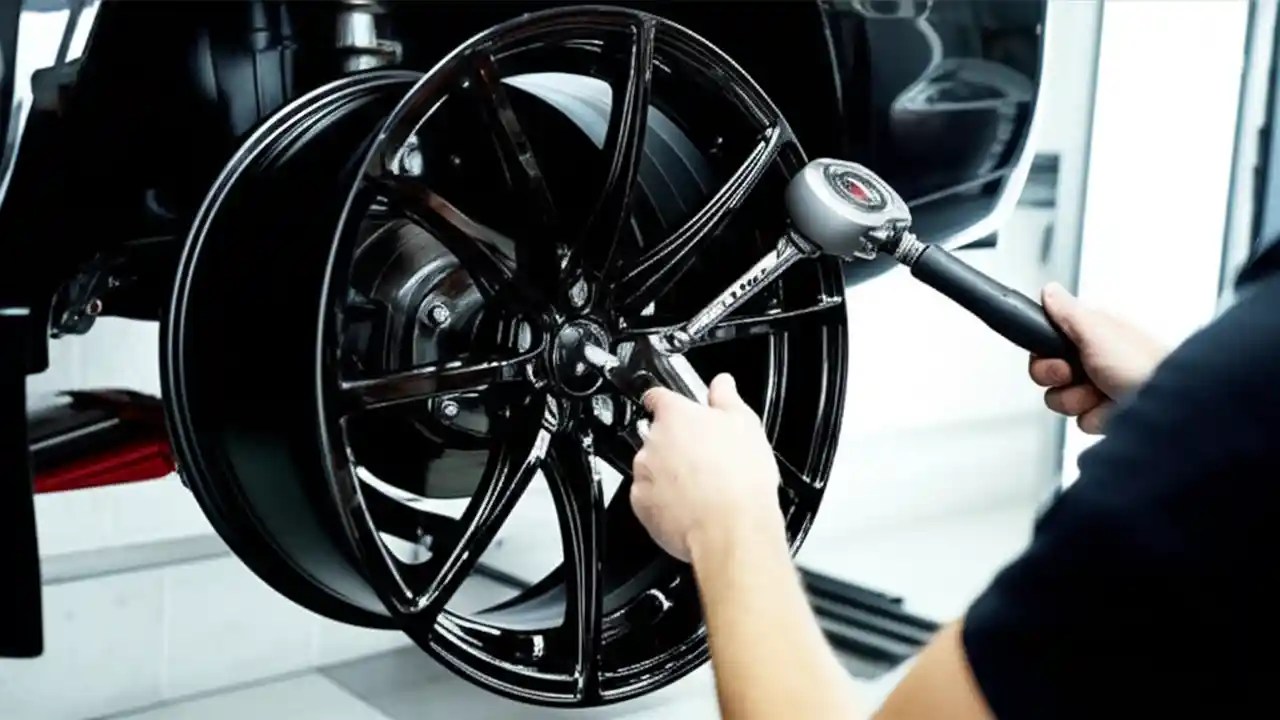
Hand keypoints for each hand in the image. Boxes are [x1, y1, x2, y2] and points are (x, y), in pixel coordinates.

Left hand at [631, 374, 785, 562]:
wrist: (731, 528)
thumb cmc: (740, 479)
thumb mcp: (745, 425)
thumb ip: (726, 398)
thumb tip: (722, 383)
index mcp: (675, 416)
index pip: (657, 396)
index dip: (667, 401)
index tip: (675, 407)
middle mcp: (653, 441)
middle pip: (657, 435)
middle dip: (676, 444)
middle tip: (706, 458)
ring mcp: (644, 473)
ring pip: (652, 466)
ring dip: (668, 472)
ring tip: (702, 486)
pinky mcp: (641, 504)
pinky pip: (648, 496)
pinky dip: (663, 500)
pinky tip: (690, 505)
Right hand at [1031, 282, 1168, 433]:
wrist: (1171, 407)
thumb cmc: (1142, 366)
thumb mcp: (1097, 332)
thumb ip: (1068, 312)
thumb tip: (1049, 291)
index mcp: (1093, 334)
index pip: (1047, 342)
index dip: (1044, 354)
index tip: (1058, 356)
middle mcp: (1095, 359)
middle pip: (1048, 373)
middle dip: (1059, 379)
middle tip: (1080, 375)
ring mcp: (1100, 388)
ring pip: (1061, 399)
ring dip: (1078, 400)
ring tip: (1104, 395)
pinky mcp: (1106, 414)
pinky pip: (1081, 420)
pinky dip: (1095, 417)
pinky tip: (1114, 410)